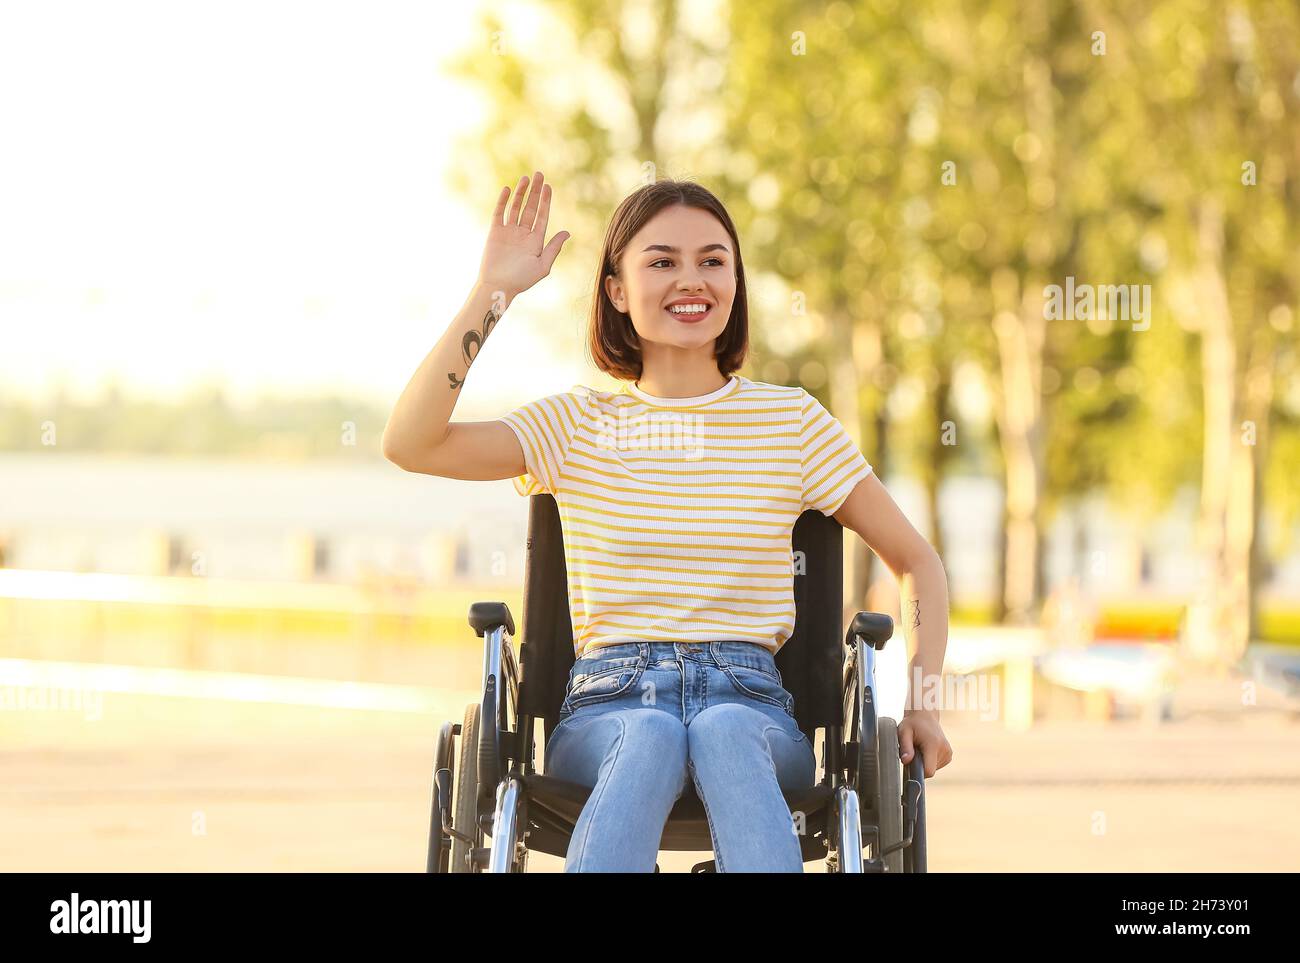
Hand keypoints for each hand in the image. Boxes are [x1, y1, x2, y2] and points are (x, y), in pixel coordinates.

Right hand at [477, 171, 569, 299]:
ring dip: (521, 193)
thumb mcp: (542, 265)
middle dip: (535, 192)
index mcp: (536, 240)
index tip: (548, 187)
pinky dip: (503, 202)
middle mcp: (523, 233)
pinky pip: (500, 213)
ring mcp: (509, 232)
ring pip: (516, 207)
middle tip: (539, 174)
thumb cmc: (521, 280)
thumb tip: (567, 232)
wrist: (498, 286)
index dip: (546, 201)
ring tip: (526, 178)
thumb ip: (553, 248)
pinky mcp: (495, 232)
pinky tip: (508, 190)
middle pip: (530, 207)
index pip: (542, 216)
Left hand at [898, 709, 952, 777]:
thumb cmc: (912, 723)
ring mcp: (948, 752)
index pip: (929, 771)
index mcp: (933, 745)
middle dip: (920, 765)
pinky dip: (930, 760)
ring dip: (925, 762)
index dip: (919, 773)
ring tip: (920, 748)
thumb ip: (905, 747)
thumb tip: (906, 761)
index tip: (911, 766)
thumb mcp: (904, 732)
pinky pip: (937, 765)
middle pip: (930, 770)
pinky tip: (926, 750)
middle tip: (914, 751)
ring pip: (933, 768)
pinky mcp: (949, 755)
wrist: (925, 715)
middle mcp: (944, 749)